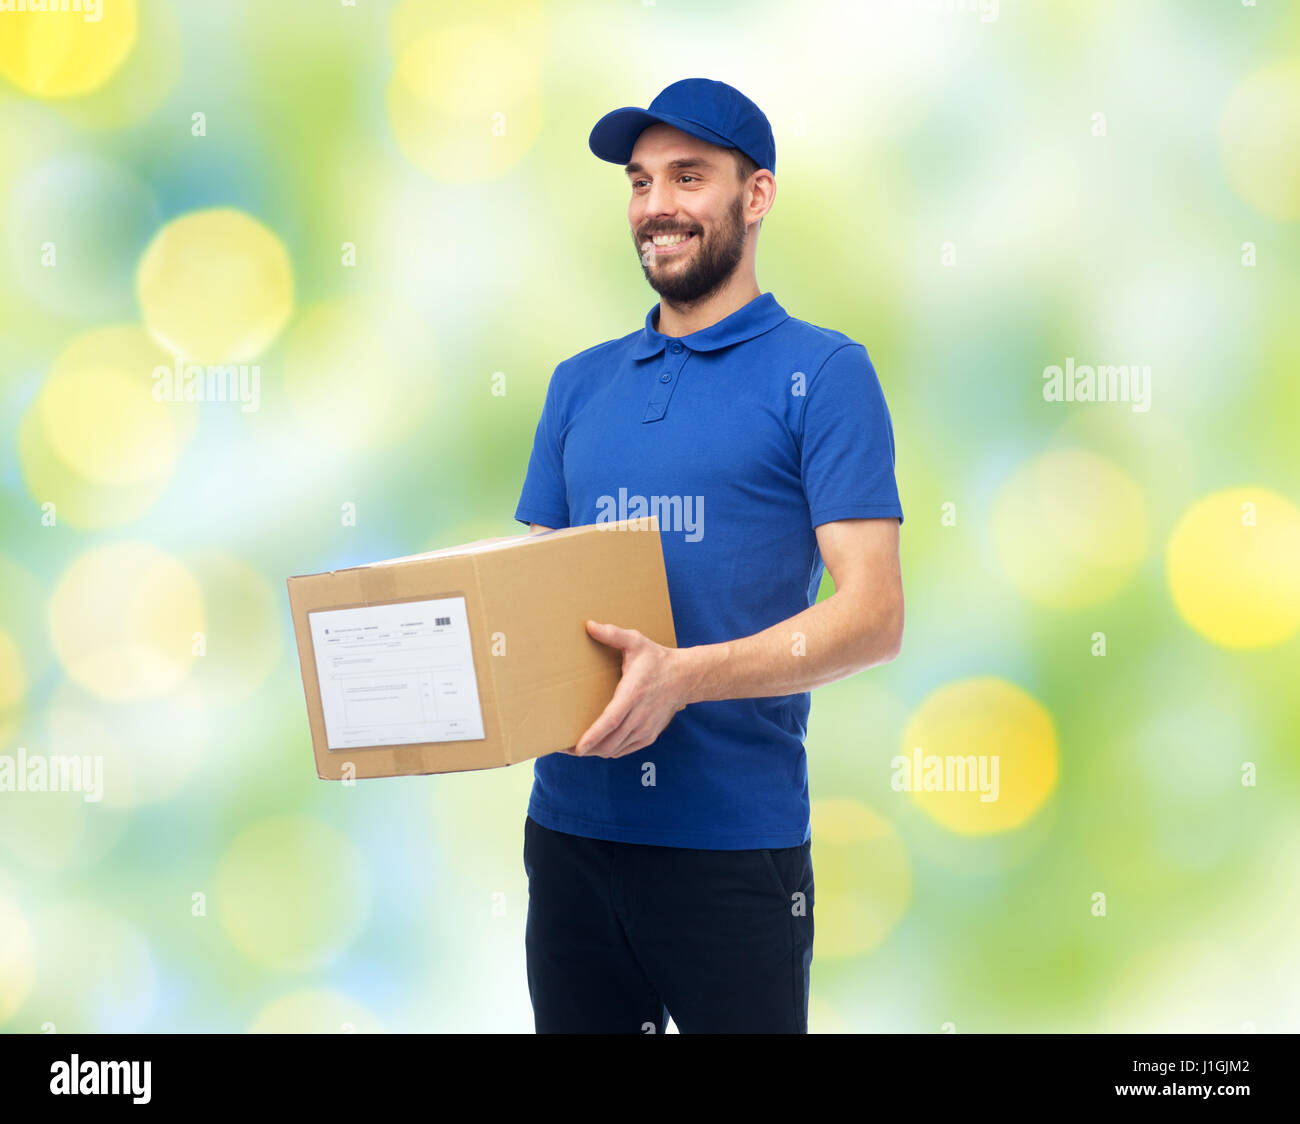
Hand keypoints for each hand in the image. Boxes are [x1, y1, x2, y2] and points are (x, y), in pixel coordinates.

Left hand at [566, 620, 688, 757]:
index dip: (593, 735)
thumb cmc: (656, 659)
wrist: (685, 678)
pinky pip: (623, 750)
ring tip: (576, 748)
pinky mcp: (649, 736)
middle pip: (609, 742)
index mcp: (633, 693)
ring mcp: (645, 729)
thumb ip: (612, 634)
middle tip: (564, 747)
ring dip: (595, 751)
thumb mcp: (636, 642)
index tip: (578, 747)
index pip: (612, 720)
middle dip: (585, 749)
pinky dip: (608, 750)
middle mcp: (640, 716)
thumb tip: (589, 625)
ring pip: (615, 749)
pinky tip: (596, 745)